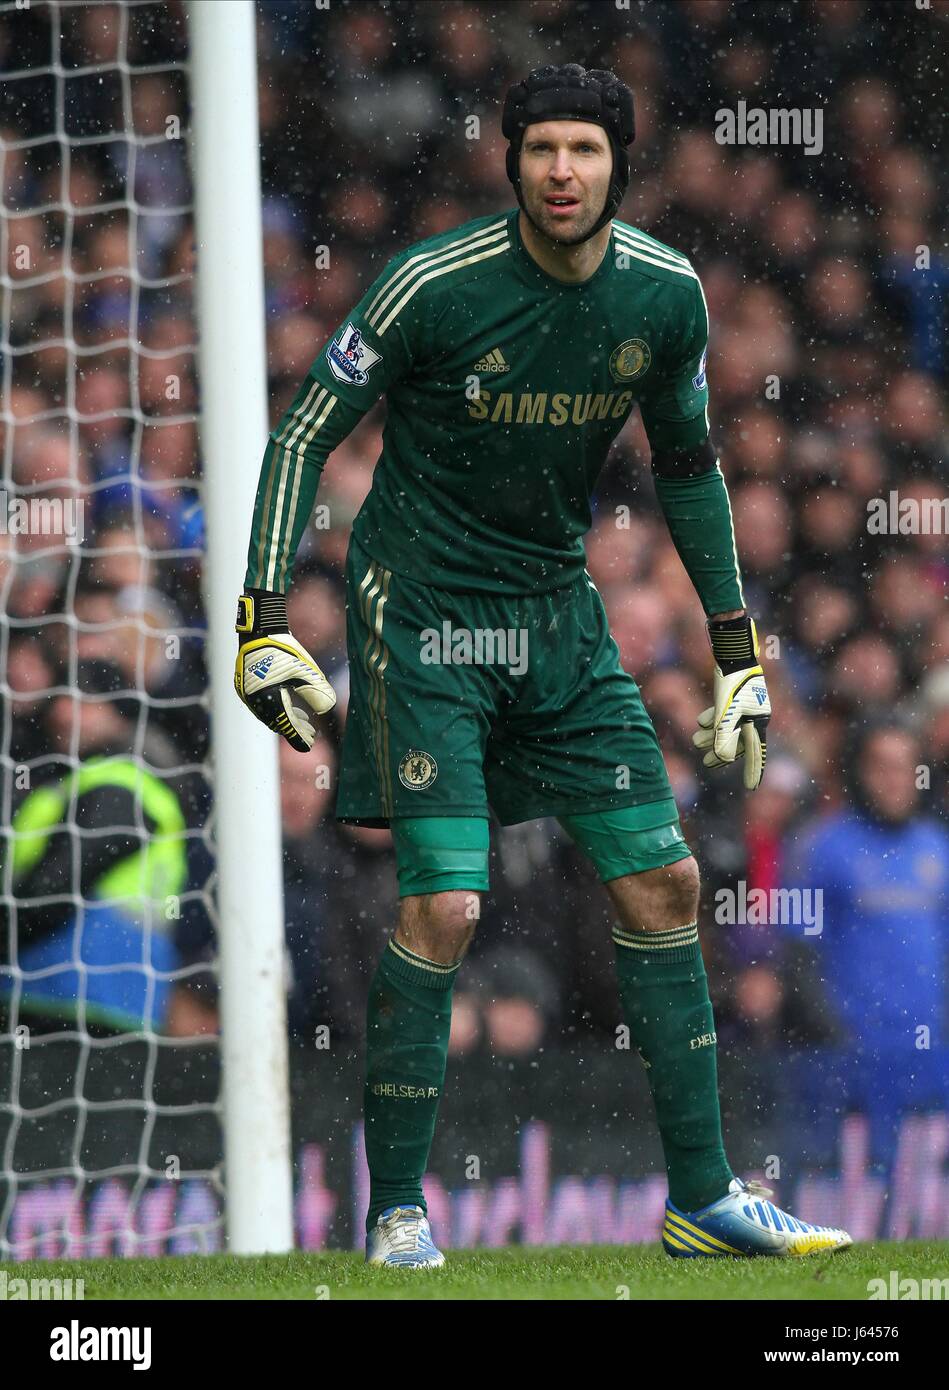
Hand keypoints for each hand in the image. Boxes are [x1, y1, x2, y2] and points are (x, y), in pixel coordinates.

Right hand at [234, 591, 335, 751]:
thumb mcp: (306, 671)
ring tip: (305, 722)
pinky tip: (289, 707)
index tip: (308, 746)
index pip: (285, 725)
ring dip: (285, 719)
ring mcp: (247, 693)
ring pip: (268, 714)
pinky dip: (275, 709)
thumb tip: (327, 708)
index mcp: (269, 699)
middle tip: (309, 736)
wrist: (260, 631)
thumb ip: (318, 691)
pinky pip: (261, 705)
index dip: (297, 737)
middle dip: (293, 730)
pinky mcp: (244, 686)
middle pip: (276, 722)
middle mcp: (255, 700)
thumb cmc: (285, 650)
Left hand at [692, 615, 769, 789]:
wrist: (732, 654)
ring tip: (695, 742)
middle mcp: (753, 716)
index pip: (755, 753)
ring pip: (728, 728)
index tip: (751, 787)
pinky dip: (712, 721)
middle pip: (738, 742)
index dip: (753, 770)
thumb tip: (722, 758)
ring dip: (712, 736)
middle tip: (706, 764)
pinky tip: (700, 722)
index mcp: (757, 722)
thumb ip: (724, 735)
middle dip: (721, 753)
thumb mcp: (726, 713)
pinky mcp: (733, 697)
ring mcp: (744, 707)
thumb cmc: (732, 683)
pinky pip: (724, 715)